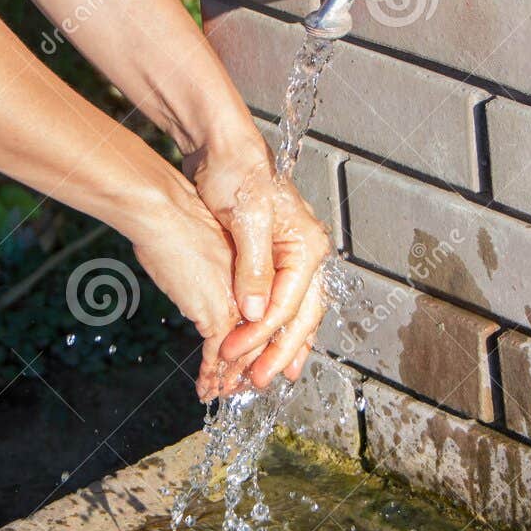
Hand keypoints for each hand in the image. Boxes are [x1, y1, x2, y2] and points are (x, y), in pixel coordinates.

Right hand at [122, 174, 241, 393]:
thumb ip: (221, 268)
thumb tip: (217, 281)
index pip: (267, 316)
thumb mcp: (212, 244)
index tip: (256, 356)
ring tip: (224, 393)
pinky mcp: (215, 315)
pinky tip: (206, 389)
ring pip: (241, 350)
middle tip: (243, 386)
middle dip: (250, 366)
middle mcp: (255, 292)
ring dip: (231, 376)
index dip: (263, 340)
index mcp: (260, 272)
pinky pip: (217, 354)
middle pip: (259, 338)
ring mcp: (237, 305)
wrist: (165, 213)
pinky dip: (210, 374)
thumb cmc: (184, 219)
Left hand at [184, 134, 332, 396]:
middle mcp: (305, 256)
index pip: (287, 305)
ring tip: (266, 378)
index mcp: (306, 246)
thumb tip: (258, 312)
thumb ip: (253, 267)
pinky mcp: (271, 260)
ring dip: (280, 349)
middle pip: (300, 318)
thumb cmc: (237, 173)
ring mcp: (290, 259)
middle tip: (255, 382)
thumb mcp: (246, 218)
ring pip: (295, 316)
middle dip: (277, 353)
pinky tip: (267, 350)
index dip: (260, 335)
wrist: (224, 148)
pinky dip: (275, 331)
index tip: (232, 353)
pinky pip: (280, 306)